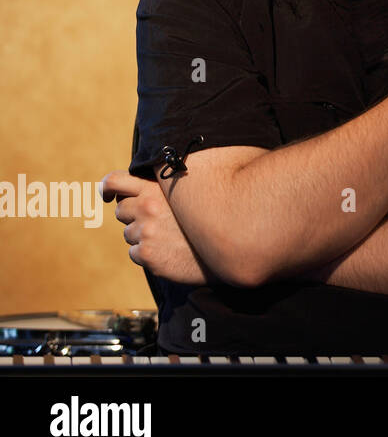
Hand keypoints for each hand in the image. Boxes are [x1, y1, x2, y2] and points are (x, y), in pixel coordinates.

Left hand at [100, 171, 215, 285]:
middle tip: (158, 221)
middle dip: (134, 215)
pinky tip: (169, 251)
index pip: (115, 181)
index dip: (107, 188)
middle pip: (121, 210)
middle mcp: (147, 207)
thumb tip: (143, 188)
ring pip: (128, 233)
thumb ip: (166, 187)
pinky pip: (135, 253)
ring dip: (143, 236)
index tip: (107, 195)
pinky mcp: (148, 254)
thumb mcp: (189, 192)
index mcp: (156, 188)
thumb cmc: (212, 215)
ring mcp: (146, 232)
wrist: (231, 243)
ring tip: (170, 237)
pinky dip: (148, 254)